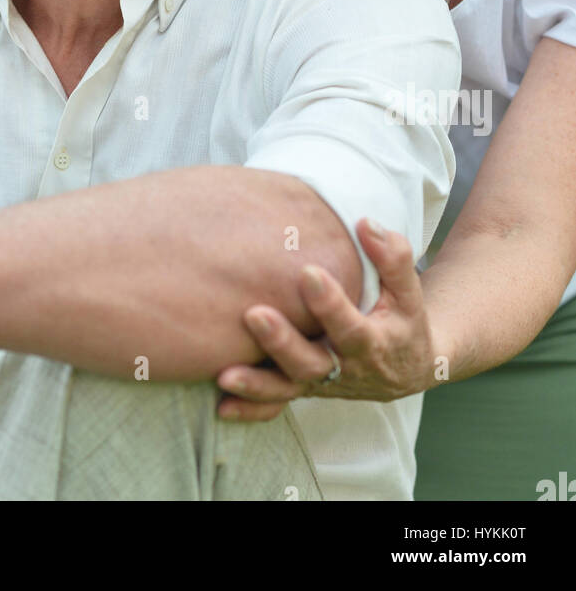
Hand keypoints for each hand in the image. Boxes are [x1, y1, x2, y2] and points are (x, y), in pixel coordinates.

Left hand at [216, 219, 436, 419]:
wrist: (407, 367)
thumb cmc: (403, 318)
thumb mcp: (409, 291)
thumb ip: (392, 258)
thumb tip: (364, 223)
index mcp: (374, 343)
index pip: (351, 327)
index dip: (330, 304)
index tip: (307, 273)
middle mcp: (346, 369)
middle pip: (312, 363)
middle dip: (282, 343)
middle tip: (254, 315)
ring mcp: (323, 383)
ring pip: (289, 387)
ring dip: (257, 383)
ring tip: (225, 374)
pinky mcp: (306, 388)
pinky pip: (278, 404)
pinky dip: (251, 408)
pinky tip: (223, 406)